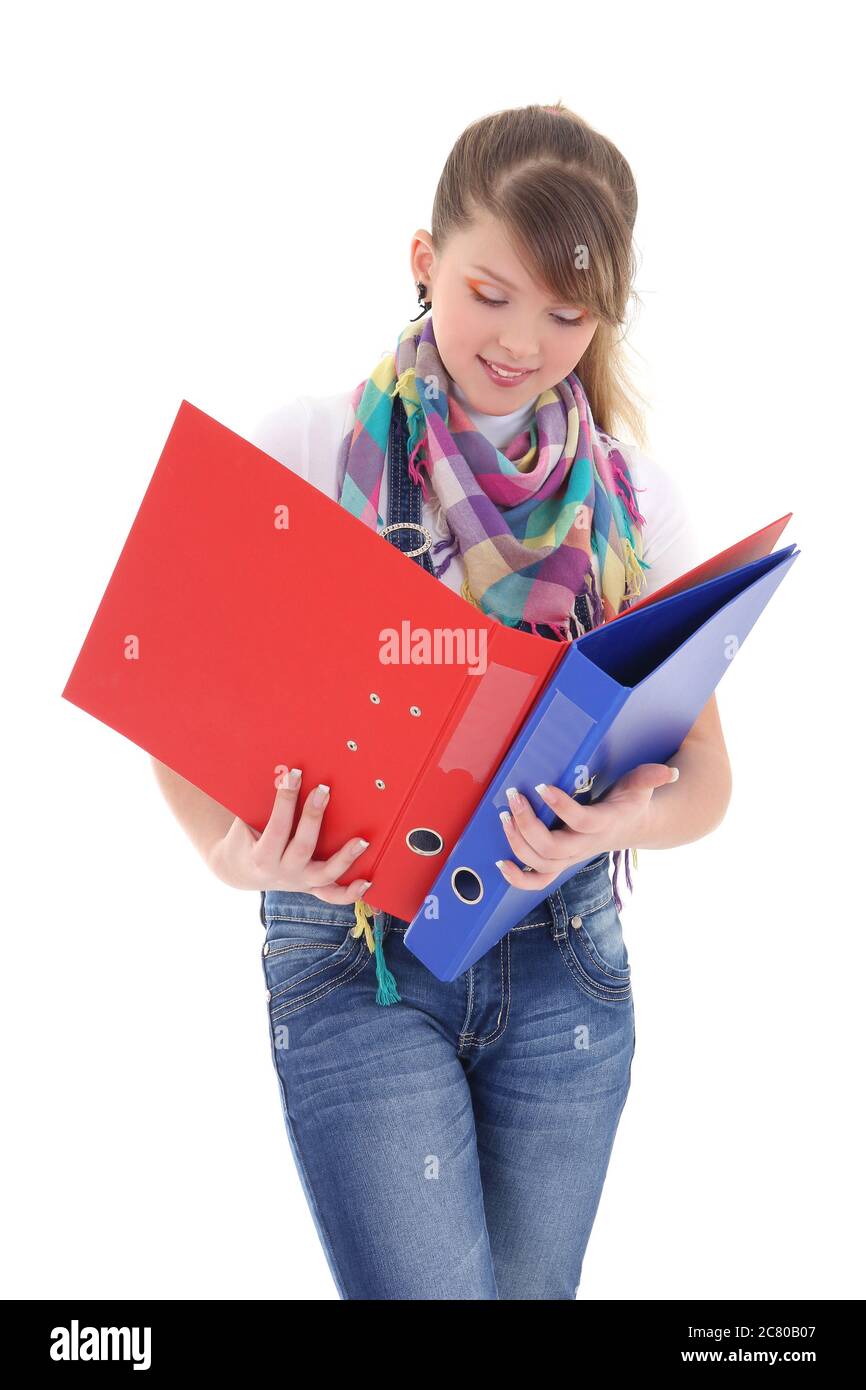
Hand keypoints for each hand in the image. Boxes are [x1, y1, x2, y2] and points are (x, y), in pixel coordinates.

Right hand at [206, 769, 372, 902]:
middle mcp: (283, 874)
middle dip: (313, 816)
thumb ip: (262, 806)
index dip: (285, 800)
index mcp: (261, 858)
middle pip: (303, 847)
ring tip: (362, 841)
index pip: (277, 827)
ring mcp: (300, 882)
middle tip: (323, 790)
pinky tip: (367, 882)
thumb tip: (284, 775)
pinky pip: (333, 896)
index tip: (293, 775)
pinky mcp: (312, 888)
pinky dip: (351, 892)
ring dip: (345, 858)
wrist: (239, 871)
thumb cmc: (244, 839)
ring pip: (325, 874)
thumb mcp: (244, 824)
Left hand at [496, 762, 679, 890]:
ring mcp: (572, 858)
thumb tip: (669, 772)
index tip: (542, 786)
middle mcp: (585, 846)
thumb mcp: (642, 786)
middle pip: (552, 848)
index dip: (561, 806)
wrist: (633, 827)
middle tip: (513, 797)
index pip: (581, 821)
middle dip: (527, 824)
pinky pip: (537, 881)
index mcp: (604, 824)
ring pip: (541, 863)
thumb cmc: (631, 802)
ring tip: (504, 816)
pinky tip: (501, 862)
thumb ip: (651, 777)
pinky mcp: (561, 864)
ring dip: (517, 842)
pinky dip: (517, 878)